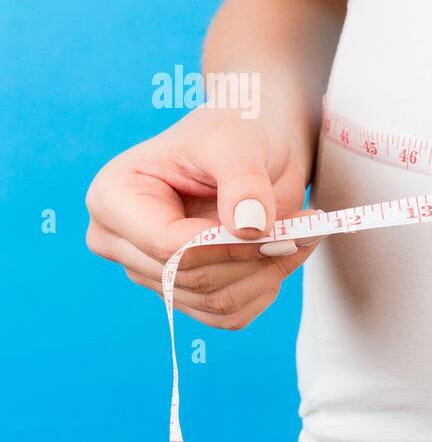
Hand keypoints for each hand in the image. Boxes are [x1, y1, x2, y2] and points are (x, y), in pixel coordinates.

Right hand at [86, 104, 319, 328]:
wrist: (259, 137)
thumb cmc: (237, 127)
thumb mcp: (239, 142)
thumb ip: (243, 183)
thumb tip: (250, 228)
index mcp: (116, 198)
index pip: (168, 246)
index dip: (229, 246)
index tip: (283, 230)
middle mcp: (122, 241)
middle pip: (191, 280)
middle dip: (256, 258)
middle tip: (306, 228)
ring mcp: (153, 271)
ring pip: (215, 303)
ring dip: (269, 274)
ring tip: (302, 233)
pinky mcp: (187, 290)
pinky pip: (229, 314)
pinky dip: (266, 288)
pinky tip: (284, 253)